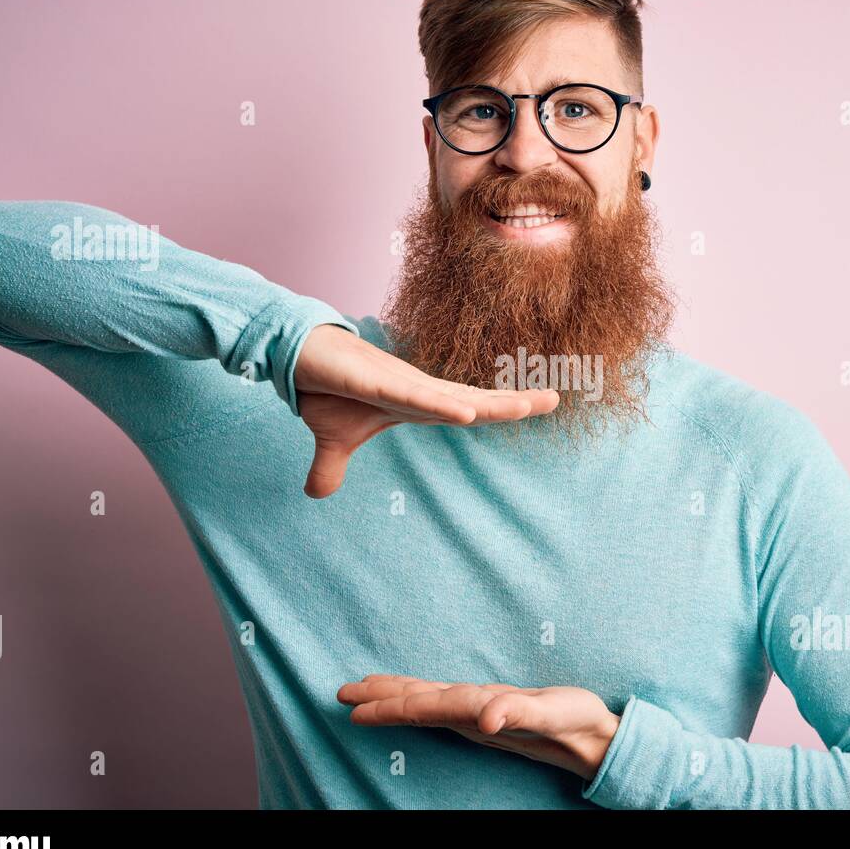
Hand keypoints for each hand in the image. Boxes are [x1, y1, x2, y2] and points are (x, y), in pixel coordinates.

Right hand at [293, 325, 558, 496]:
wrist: (294, 354)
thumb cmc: (323, 388)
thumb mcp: (331, 439)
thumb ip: (331, 466)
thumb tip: (315, 494)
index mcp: (415, 403)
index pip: (468, 408)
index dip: (501, 409)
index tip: (540, 405)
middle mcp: (415, 390)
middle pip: (472, 399)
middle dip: (512, 402)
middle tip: (554, 400)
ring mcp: (397, 383)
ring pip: (450, 395)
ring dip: (487, 403)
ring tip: (525, 408)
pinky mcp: (373, 380)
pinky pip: (412, 395)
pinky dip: (440, 404)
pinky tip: (467, 412)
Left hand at [336, 674, 621, 780]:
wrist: (593, 740)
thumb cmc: (574, 722)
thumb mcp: (551, 712)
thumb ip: (518, 710)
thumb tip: (488, 718)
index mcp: (478, 712)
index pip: (424, 707)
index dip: (389, 706)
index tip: (354, 708)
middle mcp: (472, 716)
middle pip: (417, 705)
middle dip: (379, 700)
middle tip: (341, 694)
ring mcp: (478, 714)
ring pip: (427, 702)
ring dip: (395, 696)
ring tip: (365, 692)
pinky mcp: (490, 710)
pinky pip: (444, 701)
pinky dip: (421, 695)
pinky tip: (415, 695)